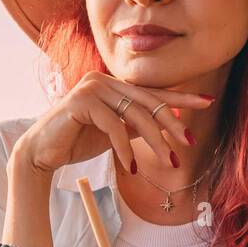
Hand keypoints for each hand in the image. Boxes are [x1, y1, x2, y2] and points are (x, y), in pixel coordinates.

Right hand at [9, 71, 212, 180]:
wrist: (41, 152)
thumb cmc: (76, 141)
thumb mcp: (114, 132)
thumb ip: (136, 124)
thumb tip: (169, 124)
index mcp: (111, 84)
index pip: (151, 92)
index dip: (179, 98)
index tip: (206, 102)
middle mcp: (102, 80)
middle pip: (147, 102)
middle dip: (171, 125)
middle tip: (189, 143)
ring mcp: (91, 87)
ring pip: (134, 115)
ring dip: (154, 141)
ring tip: (167, 162)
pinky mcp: (81, 101)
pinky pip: (113, 126)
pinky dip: (124, 148)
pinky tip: (130, 166)